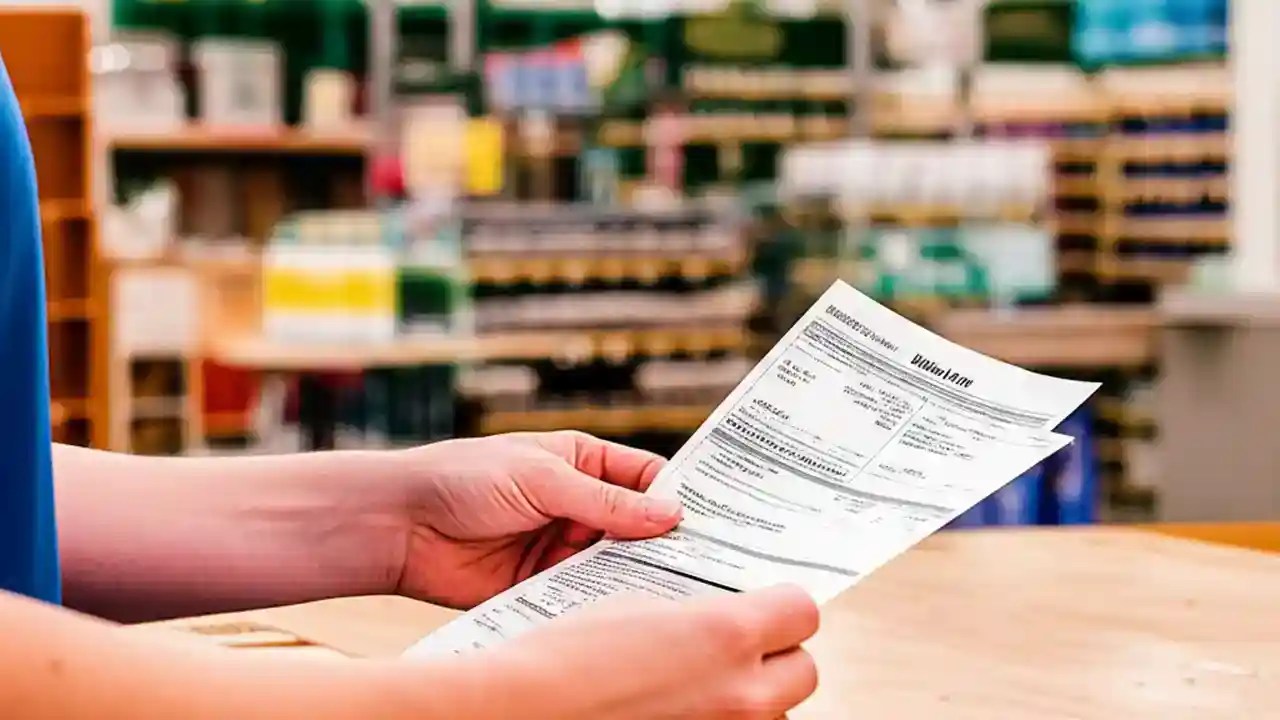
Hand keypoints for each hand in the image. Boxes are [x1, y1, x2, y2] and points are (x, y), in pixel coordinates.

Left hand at [393, 431, 681, 607]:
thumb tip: (670, 515)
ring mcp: (560, 547)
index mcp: (582, 463)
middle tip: (708, 565)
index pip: (645, 479)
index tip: (718, 519)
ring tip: (674, 592)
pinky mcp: (541, 586)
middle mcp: (577, 506)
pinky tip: (626, 615)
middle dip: (664, 544)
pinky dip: (600, 604)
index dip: (678, 496)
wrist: (399, 525)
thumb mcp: (542, 479)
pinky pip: (581, 596)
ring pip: (614, 565)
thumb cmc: (464, 478)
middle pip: (637, 528)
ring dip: (636, 577)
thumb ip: (605, 503)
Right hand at [478, 585, 820, 718]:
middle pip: (804, 671)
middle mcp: (742, 691)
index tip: (765, 606)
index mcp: (729, 633)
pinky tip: (682, 708)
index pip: (803, 611)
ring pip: (775, 713)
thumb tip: (728, 612)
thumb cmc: (571, 653)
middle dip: (778, 657)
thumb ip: (701, 610)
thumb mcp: (643, 603)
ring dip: (752, 697)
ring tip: (704, 684)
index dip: (782, 606)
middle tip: (741, 648)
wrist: (525, 708)